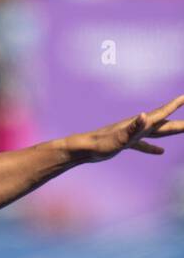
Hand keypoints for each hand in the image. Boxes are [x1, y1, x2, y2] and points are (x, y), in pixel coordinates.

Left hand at [67, 93, 183, 162]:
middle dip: (179, 122)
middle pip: (163, 123)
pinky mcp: (126, 143)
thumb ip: (132, 128)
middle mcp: (138, 127)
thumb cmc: (100, 143)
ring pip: (156, 132)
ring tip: (183, 129)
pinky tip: (160, 152)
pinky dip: (153, 148)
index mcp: (139, 124)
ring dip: (169, 131)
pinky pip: (144, 145)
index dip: (175, 105)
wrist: (84, 148)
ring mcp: (132, 135)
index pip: (161, 113)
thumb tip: (143, 116)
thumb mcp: (119, 138)